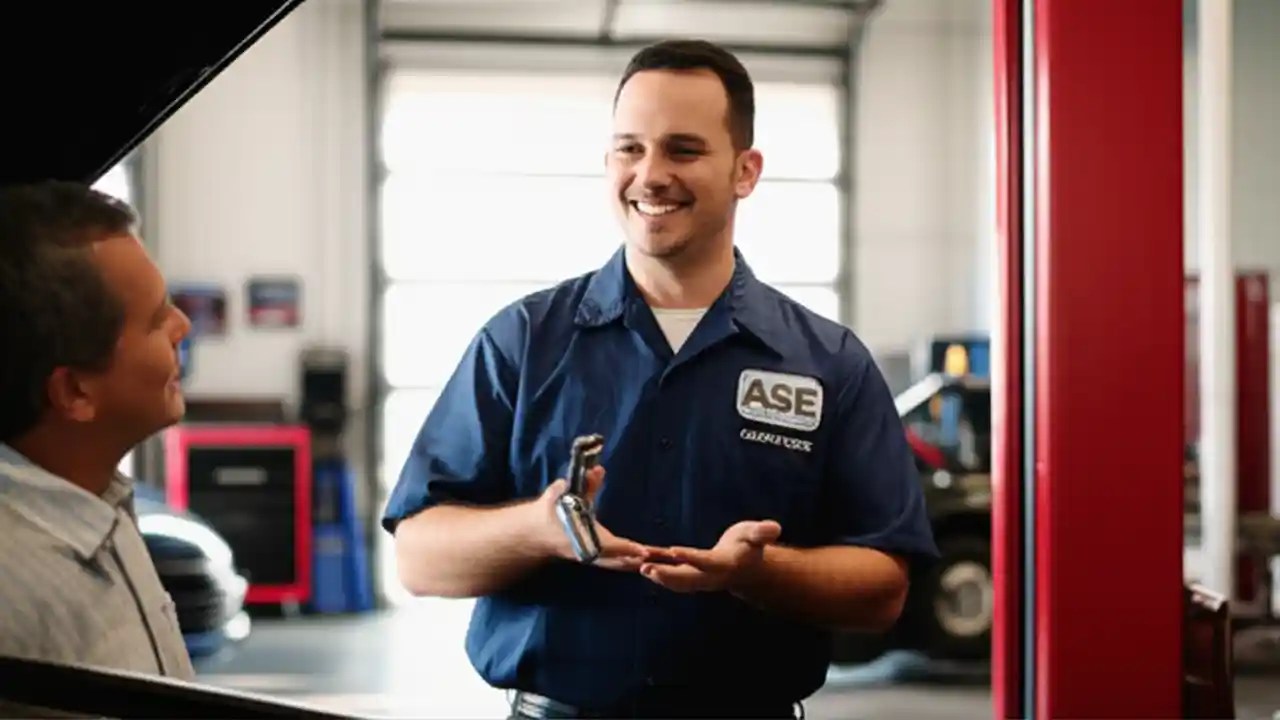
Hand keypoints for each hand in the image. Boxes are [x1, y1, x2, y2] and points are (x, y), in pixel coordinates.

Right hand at [535, 466, 655, 570]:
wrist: (532, 530)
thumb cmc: (549, 511)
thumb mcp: (564, 494)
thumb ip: (584, 484)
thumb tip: (598, 469)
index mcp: (583, 538)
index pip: (609, 546)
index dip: (626, 549)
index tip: (643, 551)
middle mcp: (588, 552)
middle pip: (617, 561)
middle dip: (637, 560)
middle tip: (659, 558)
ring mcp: (589, 558)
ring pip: (615, 564)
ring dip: (634, 563)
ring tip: (656, 561)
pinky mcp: (590, 558)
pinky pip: (612, 563)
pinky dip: (625, 562)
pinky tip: (640, 561)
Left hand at [639, 520, 781, 592]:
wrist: (747, 569)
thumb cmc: (750, 546)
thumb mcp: (757, 534)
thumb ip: (763, 532)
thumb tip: (774, 527)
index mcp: (724, 564)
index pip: (705, 562)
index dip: (691, 557)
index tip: (674, 551)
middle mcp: (709, 576)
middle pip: (686, 578)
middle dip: (666, 575)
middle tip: (646, 568)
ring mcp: (699, 579)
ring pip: (676, 582)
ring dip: (658, 577)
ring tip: (640, 567)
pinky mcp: (690, 576)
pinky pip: (671, 577)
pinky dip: (657, 573)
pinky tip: (640, 565)